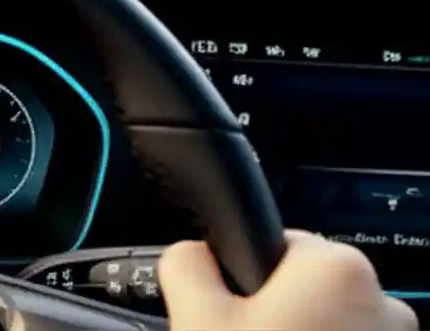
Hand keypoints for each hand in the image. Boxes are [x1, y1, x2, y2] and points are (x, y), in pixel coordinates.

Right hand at [160, 230, 415, 330]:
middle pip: (308, 289)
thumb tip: (191, 253)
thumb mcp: (196, 318)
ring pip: (331, 325)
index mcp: (335, 268)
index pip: (280, 245)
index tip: (233, 313)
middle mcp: (383, 301)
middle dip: (278, 314)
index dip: (247, 279)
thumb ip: (185, 264)